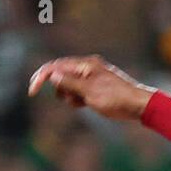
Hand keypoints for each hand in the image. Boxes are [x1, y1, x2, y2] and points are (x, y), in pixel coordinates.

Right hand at [27, 55, 156, 119]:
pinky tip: (87, 105)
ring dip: (69, 96)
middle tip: (74, 100)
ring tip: (83, 103)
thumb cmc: (116, 98)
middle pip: (60, 76)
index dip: (41, 77)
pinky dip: (78, 99)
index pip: (55, 67)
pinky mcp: (95, 88)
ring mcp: (91, 78)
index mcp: (85, 65)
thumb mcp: (89, 92)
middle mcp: (87, 68)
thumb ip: (69, 83)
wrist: (138, 105)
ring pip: (69, 86)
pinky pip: (78, 92)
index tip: (32, 92)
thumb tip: (52, 75)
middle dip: (60, 90)